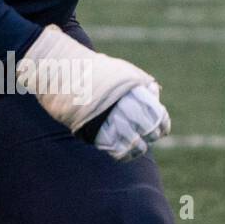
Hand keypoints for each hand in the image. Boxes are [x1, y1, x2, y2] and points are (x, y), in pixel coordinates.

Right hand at [15, 26, 167, 154]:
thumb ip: (139, 81)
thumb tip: (156, 94)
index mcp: (133, 90)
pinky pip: (116, 150)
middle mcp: (124, 105)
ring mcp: (108, 118)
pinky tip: (124, 153)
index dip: (162, 125)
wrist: (63, 70)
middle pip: (147, 130)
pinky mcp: (94, 130)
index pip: (157, 114)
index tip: (161, 129)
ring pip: (133, 143)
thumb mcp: (120, 69)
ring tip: (136, 148)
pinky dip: (123, 154)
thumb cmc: (92, 69)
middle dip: (150, 136)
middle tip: (147, 138)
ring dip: (138, 148)